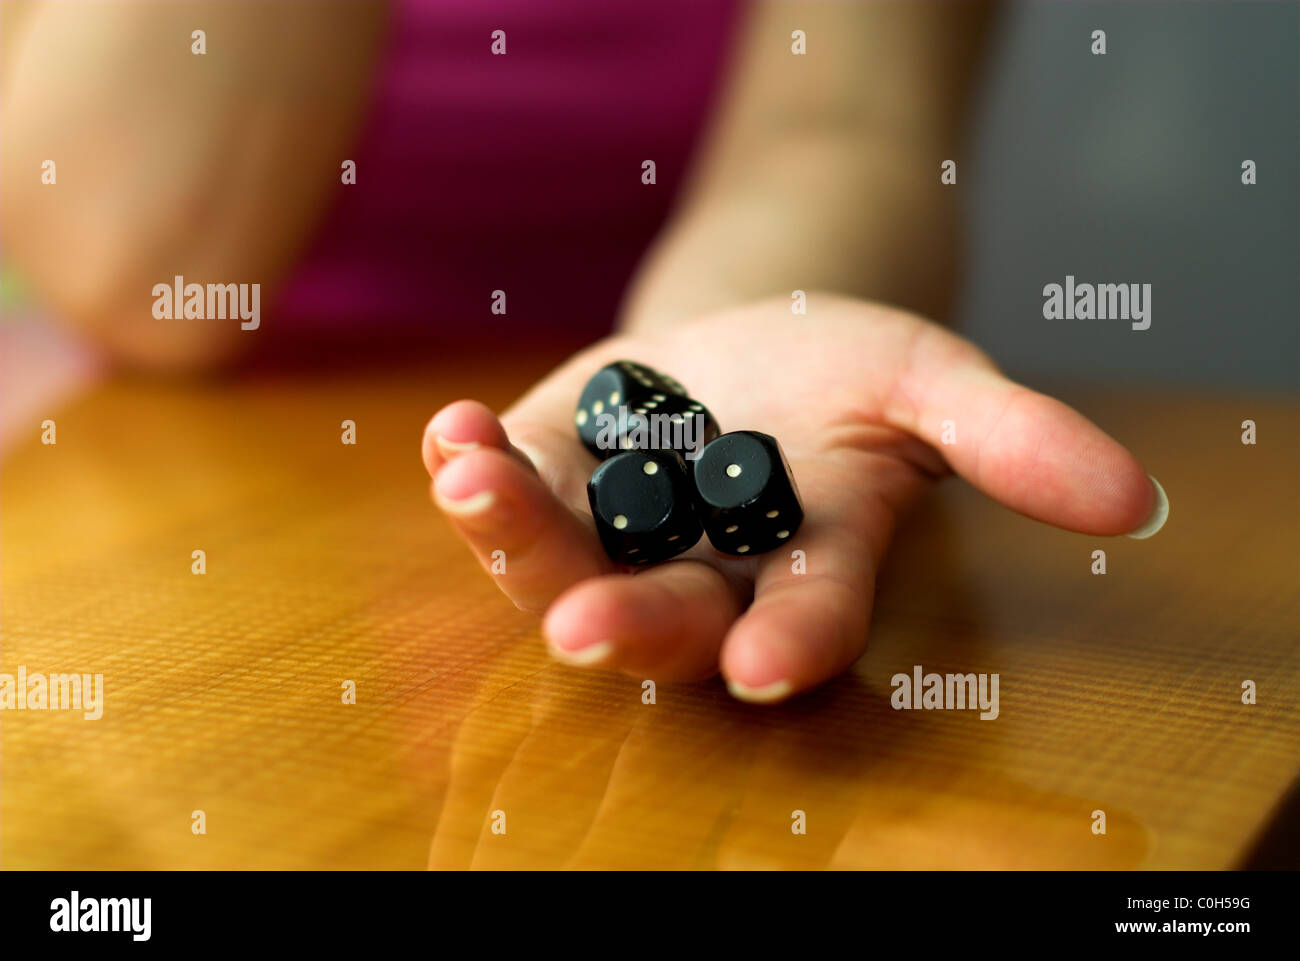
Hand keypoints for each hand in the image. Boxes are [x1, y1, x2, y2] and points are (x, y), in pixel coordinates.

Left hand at [421, 293, 1163, 702]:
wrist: (752, 341)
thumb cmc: (849, 373)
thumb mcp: (931, 380)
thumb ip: (1010, 438)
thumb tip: (1132, 498)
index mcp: (805, 569)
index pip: (807, 619)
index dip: (794, 642)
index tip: (769, 666)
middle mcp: (706, 580)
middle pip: (670, 623)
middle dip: (630, 627)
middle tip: (583, 628)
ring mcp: (620, 541)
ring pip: (567, 570)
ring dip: (517, 540)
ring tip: (474, 483)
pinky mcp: (555, 487)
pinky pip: (512, 498)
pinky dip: (478, 473)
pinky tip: (454, 436)